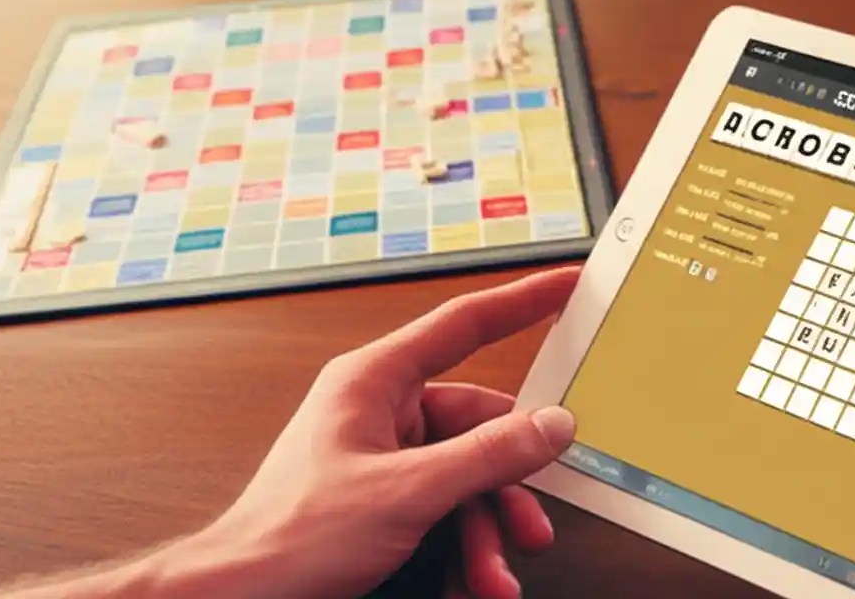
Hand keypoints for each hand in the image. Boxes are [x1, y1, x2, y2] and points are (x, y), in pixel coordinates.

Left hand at [183, 267, 581, 598]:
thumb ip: (485, 457)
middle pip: (477, 425)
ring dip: (489, 527)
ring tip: (495, 573)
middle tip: (535, 518)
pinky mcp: (385, 496)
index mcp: (375, 381)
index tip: (565, 285)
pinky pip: (446, 506)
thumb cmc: (289, 536)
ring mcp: (384, 455)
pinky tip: (476, 579)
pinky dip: (467, 543)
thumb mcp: (406, 493)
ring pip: (468, 475)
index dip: (521, 301)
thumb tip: (549, 425)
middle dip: (508, 482)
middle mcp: (382, 410)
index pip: (464, 324)